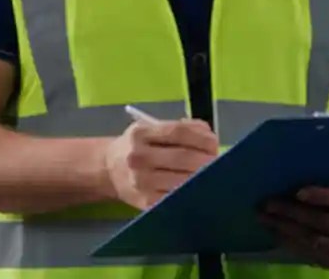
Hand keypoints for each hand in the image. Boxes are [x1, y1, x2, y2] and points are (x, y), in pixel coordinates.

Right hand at [102, 119, 217, 209]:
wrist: (108, 170)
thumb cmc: (137, 147)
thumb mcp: (150, 129)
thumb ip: (180, 127)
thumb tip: (208, 135)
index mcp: (140, 133)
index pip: (178, 132)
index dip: (201, 137)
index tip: (214, 143)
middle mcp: (138, 157)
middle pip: (183, 157)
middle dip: (207, 160)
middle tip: (220, 163)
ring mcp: (141, 181)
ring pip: (182, 180)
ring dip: (203, 179)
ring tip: (213, 176)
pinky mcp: (145, 202)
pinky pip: (175, 198)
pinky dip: (191, 194)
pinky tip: (199, 190)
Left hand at [260, 185, 328, 268]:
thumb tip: (298, 166)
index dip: (322, 196)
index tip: (298, 192)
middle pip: (325, 223)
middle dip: (293, 214)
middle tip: (269, 204)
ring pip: (315, 242)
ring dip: (285, 229)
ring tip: (264, 218)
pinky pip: (311, 255)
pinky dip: (290, 243)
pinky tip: (274, 232)